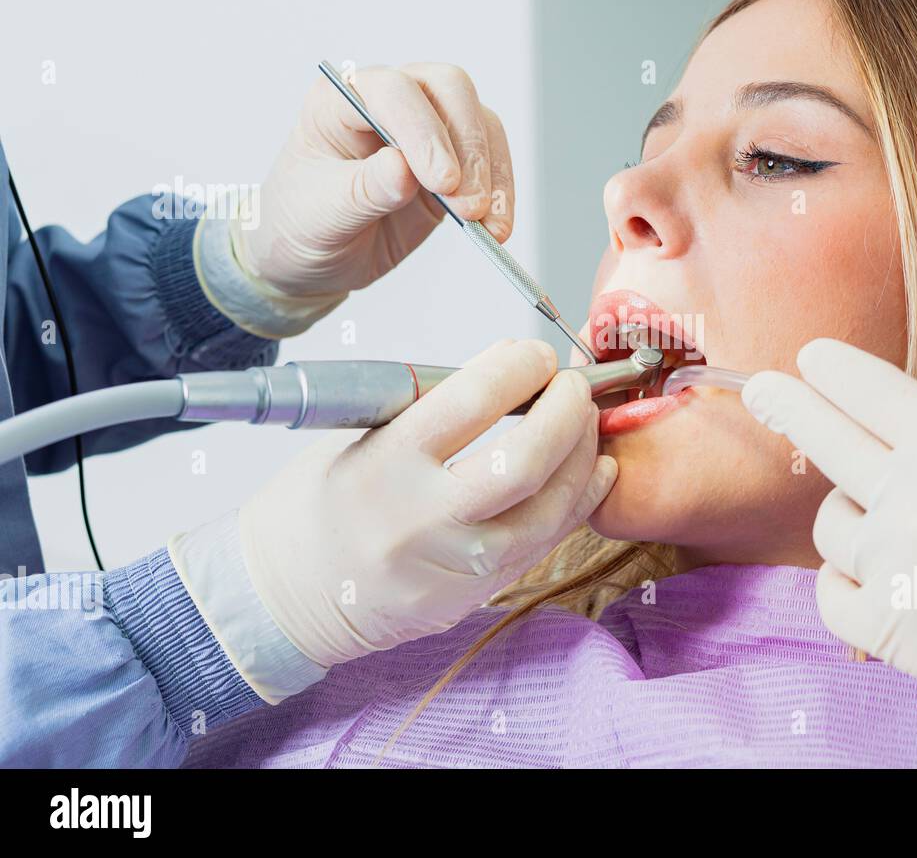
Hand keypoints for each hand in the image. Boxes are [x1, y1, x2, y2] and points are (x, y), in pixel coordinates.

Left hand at [198, 63, 514, 335]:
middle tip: (469, 205)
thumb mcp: (318, 215)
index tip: (442, 182)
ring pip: (479, 120)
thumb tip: (404, 170)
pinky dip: (500, 191)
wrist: (309, 258)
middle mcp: (387, 102)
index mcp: (340, 101)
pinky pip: (490, 160)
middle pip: (448, 89)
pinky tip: (497, 224)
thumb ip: (361, 190)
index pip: (392, 91)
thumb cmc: (299, 226)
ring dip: (491, 172)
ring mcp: (425, 128)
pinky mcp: (452, 161)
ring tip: (488, 223)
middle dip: (467, 147)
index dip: (423, 131)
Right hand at [238, 338, 613, 667]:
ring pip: (550, 508)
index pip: (470, 402)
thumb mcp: (360, 436)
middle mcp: (421, 522)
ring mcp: (452, 567)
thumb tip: (512, 370)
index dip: (517, 368)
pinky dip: (579, 499)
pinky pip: (546, 542)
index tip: (533, 355)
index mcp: (383, 468)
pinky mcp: (473, 595)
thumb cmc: (324, 503)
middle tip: (571, 386)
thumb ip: (435, 407)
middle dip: (565, 411)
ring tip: (585, 421)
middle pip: (525, 462)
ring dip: (582, 454)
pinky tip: (592, 469)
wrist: (290, 592)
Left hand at [741, 339, 916, 741]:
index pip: (867, 389)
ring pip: (833, 523)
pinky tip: (884, 574)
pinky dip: (850, 580)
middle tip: (762, 388)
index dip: (831, 368)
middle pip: (822, 439)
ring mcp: (902, 570)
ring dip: (857, 514)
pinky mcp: (895, 632)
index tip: (811, 358)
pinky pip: (831, 592)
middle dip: (786, 403)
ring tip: (909, 524)